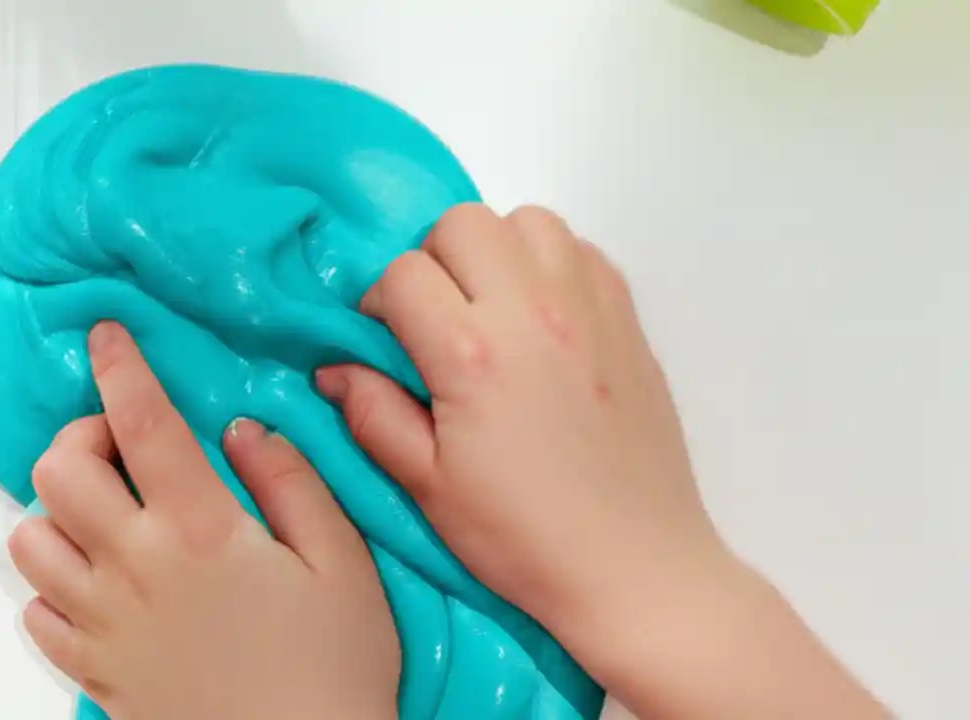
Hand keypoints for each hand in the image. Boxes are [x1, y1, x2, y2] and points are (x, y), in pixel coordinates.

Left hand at [8, 322, 397, 719]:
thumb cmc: (336, 665)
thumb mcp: (342, 562)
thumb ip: (291, 483)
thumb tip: (244, 430)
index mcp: (203, 529)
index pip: (142, 422)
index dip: (119, 366)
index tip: (107, 335)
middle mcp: (137, 567)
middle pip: (59, 472)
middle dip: (79, 437)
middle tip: (122, 447)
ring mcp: (106, 622)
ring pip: (31, 539)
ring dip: (58, 510)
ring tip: (105, 514)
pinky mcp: (95, 671)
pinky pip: (35, 612)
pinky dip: (53, 583)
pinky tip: (98, 582)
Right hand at [317, 204, 886, 718]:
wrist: (634, 563)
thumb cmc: (523, 538)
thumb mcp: (428, 488)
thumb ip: (373, 415)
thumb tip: (335, 365)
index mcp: (473, 355)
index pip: (403, 273)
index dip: (380, 302)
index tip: (387, 341)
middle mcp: (534, 311)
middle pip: (464, 223)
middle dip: (434, 260)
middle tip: (438, 318)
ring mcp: (591, 307)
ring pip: (529, 220)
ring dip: (498, 250)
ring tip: (494, 308)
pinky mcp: (630, 318)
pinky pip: (583, 249)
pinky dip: (553, 263)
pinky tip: (545, 318)